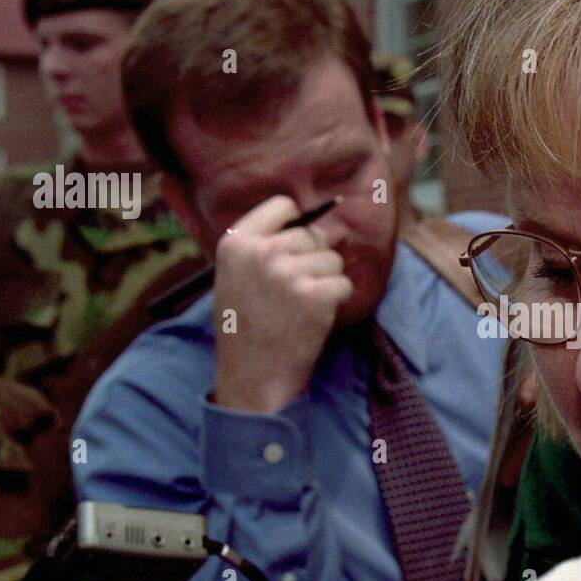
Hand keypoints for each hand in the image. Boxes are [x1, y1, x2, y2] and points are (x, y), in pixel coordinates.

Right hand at [213, 195, 353, 412]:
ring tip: (301, 306)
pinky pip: (344, 283)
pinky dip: (337, 301)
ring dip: (326, 282)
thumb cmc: (246, 326)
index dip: (296, 224)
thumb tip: (335, 228)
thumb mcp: (240, 277)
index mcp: (236, 242)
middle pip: (312, 235)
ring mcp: (289, 273)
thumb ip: (274, 245)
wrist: (253, 375)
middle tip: (293, 293)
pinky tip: (315, 317)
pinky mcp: (315, 296)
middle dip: (313, 260)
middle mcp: (262, 252)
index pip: (282, 205)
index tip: (293, 250)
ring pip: (332, 259)